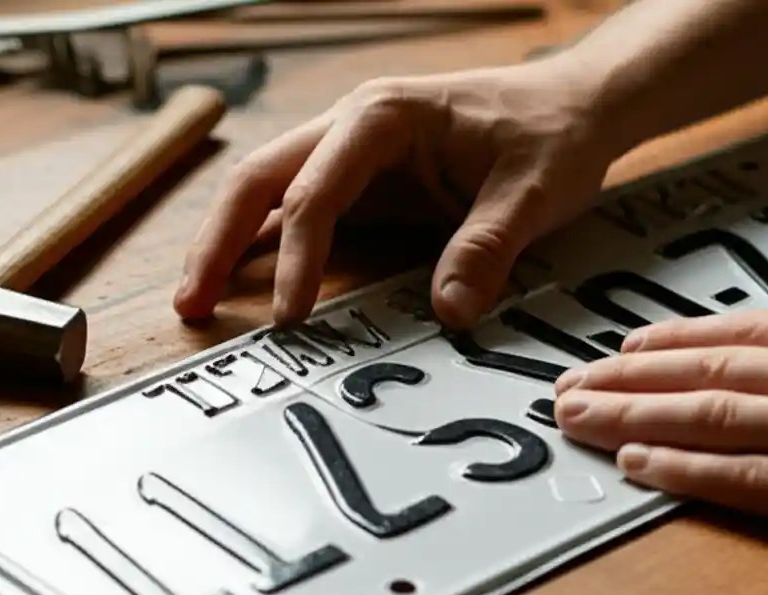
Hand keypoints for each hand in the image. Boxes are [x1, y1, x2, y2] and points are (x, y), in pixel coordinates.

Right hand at [174, 59, 613, 328]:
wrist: (575, 105)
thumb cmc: (553, 133)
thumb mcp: (532, 193)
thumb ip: (486, 249)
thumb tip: (448, 312)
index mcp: (384, 116)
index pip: (316, 191)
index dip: (296, 258)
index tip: (289, 316)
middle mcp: (354, 125)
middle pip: (260, 178)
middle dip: (217, 240)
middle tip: (192, 305)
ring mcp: (354, 150)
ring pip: (267, 188)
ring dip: (229, 240)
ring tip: (199, 299)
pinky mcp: (365, 178)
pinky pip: (300, 207)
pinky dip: (267, 242)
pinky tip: (246, 279)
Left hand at [553, 308, 767, 582]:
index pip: (744, 331)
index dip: (672, 338)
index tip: (624, 347)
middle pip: (708, 369)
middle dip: (628, 377)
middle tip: (569, 383)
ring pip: (711, 416)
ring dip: (632, 416)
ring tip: (578, 418)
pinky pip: (748, 478)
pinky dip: (684, 468)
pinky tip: (639, 462)